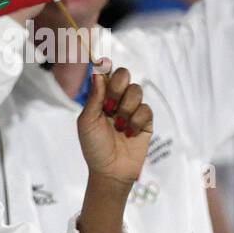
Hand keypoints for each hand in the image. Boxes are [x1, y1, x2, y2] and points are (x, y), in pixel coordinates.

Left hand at [77, 65, 152, 185]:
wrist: (110, 170)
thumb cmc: (94, 147)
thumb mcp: (87, 122)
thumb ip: (94, 98)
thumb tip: (97, 73)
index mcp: (100, 99)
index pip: (106, 75)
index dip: (106, 66)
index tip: (103, 62)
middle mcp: (117, 100)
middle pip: (124, 75)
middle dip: (117, 87)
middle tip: (110, 105)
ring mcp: (132, 109)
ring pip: (136, 91)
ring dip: (125, 109)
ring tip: (118, 125)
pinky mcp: (146, 121)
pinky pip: (146, 109)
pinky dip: (136, 121)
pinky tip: (129, 133)